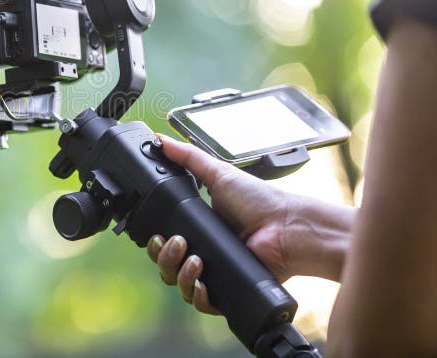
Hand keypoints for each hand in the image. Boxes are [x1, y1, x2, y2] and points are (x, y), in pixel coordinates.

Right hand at [146, 134, 297, 314]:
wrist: (288, 227)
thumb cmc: (261, 201)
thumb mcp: (219, 173)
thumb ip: (187, 157)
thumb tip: (161, 141)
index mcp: (197, 229)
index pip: (163, 242)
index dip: (155, 241)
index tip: (156, 233)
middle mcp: (203, 253)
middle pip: (165, 265)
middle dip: (163, 255)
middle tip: (178, 242)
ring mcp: (214, 274)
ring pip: (179, 284)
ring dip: (179, 272)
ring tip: (196, 258)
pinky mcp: (227, 293)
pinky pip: (201, 303)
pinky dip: (197, 294)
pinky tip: (202, 280)